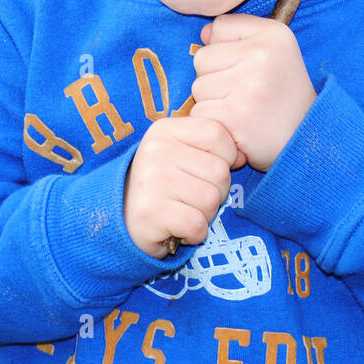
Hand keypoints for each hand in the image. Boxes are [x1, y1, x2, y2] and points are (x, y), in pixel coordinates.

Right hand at [123, 116, 245, 258]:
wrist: (120, 221)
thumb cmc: (161, 186)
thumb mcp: (181, 154)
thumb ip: (211, 146)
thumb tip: (242, 156)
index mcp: (164, 130)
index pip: (218, 134)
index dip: (225, 157)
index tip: (204, 170)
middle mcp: (155, 151)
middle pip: (219, 171)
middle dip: (215, 191)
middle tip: (188, 198)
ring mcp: (151, 181)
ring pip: (211, 200)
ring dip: (204, 214)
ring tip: (182, 211)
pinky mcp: (151, 213)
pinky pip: (198, 225)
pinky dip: (194, 233)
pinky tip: (177, 229)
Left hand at [190, 14, 317, 172]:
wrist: (305, 137)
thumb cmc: (283, 93)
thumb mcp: (275, 50)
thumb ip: (238, 33)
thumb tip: (203, 33)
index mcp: (273, 34)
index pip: (219, 27)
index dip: (226, 49)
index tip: (250, 67)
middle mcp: (262, 54)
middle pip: (202, 58)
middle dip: (215, 77)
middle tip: (245, 92)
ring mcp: (249, 85)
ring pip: (198, 87)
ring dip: (213, 102)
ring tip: (242, 108)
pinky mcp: (236, 114)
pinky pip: (200, 112)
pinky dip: (213, 122)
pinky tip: (236, 125)